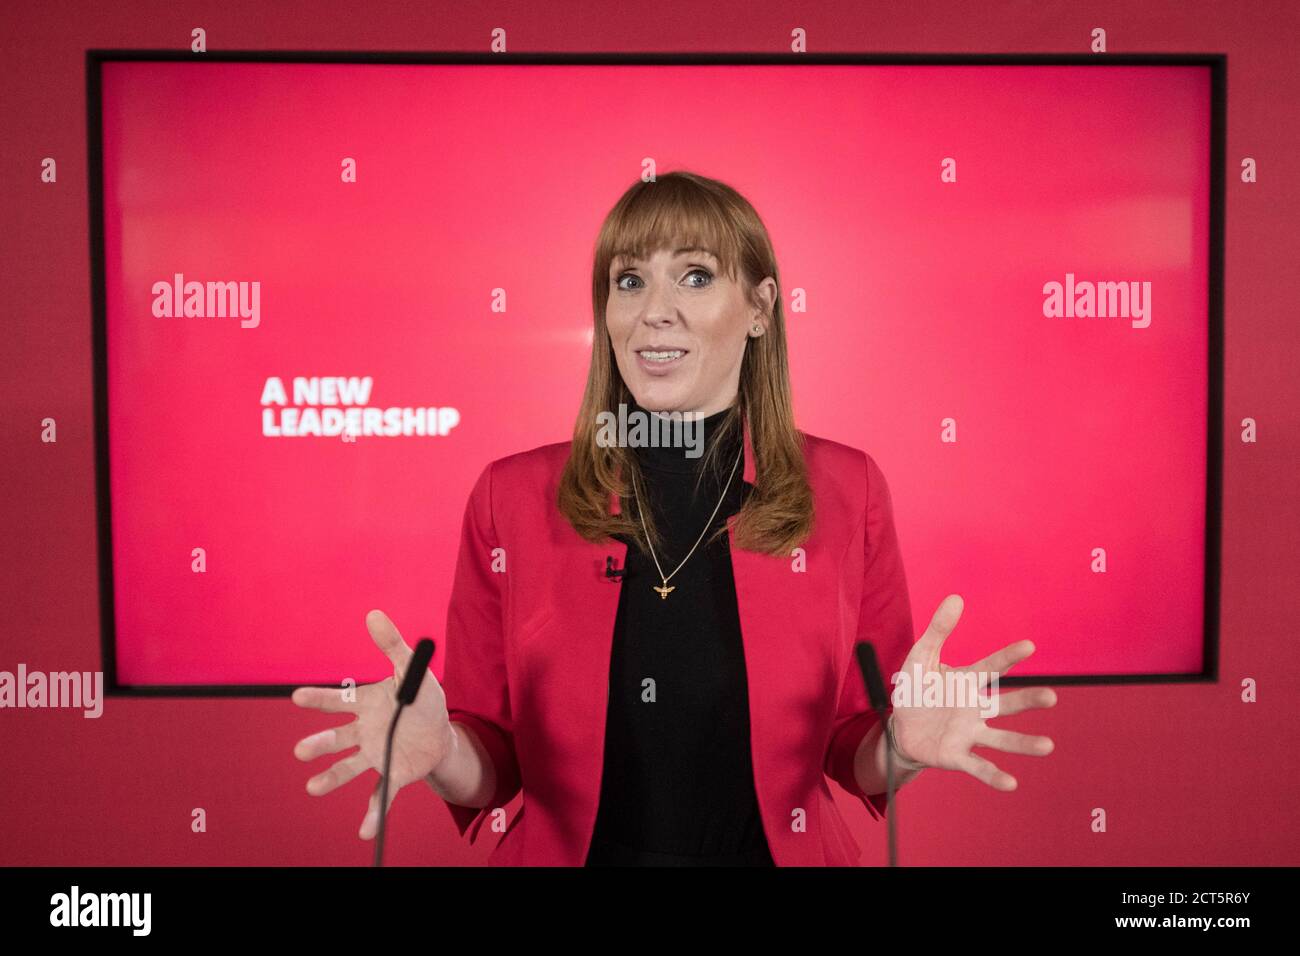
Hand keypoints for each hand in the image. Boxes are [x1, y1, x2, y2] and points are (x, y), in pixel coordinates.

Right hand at [291, 609, 455, 838]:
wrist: (441, 732)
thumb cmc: (422, 699)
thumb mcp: (411, 671)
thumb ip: (392, 645)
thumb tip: (373, 614)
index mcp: (366, 704)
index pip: (338, 700)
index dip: (318, 699)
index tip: (297, 697)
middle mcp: (364, 731)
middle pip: (337, 738)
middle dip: (320, 744)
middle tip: (302, 751)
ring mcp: (375, 754)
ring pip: (349, 767)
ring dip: (331, 778)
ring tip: (313, 788)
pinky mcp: (393, 774)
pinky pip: (381, 796)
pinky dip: (373, 814)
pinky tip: (365, 832)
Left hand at [889, 594, 1056, 790]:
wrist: (899, 726)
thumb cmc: (916, 689)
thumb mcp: (921, 656)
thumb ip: (939, 630)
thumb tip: (956, 598)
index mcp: (968, 682)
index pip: (992, 668)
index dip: (1008, 657)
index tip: (1029, 646)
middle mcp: (975, 708)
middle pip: (1006, 704)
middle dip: (1028, 701)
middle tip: (1051, 698)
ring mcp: (968, 733)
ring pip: (1001, 738)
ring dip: (1023, 743)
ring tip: (1047, 747)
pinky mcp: (956, 755)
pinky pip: (978, 766)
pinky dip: (994, 775)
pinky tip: (1011, 784)